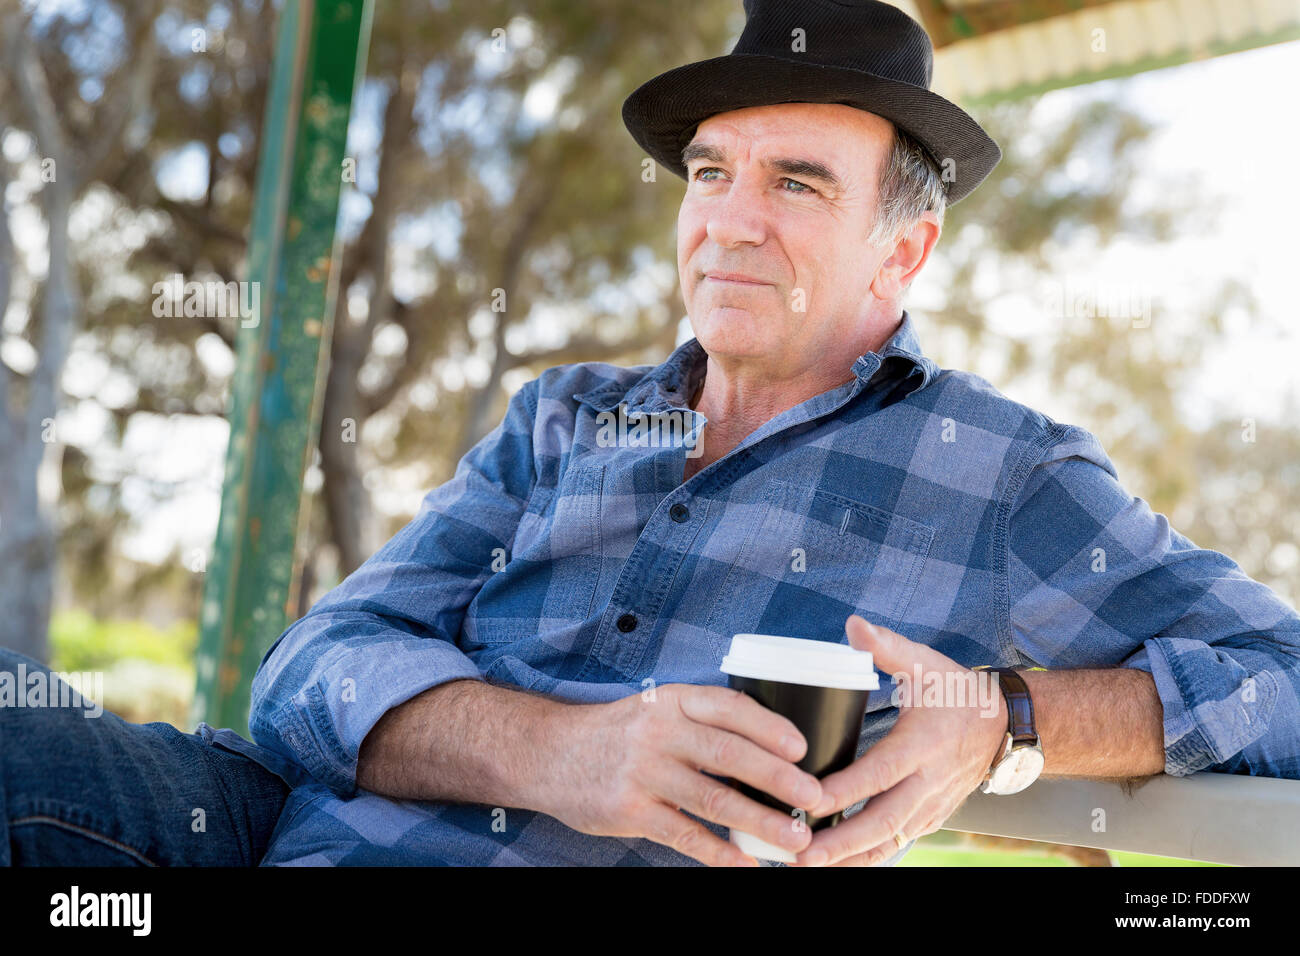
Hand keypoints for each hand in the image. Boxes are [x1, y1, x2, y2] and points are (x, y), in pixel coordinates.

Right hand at [532, 683, 824, 865]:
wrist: (550, 752)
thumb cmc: (621, 732)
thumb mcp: (658, 709)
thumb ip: (704, 722)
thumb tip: (773, 749)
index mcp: (674, 700)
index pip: (730, 708)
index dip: (770, 728)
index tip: (804, 748)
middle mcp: (659, 731)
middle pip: (729, 754)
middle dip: (778, 778)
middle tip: (815, 797)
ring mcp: (643, 772)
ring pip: (713, 799)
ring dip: (760, 822)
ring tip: (795, 840)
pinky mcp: (630, 809)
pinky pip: (684, 835)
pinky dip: (719, 853)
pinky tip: (746, 864)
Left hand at [791, 615, 1008, 866]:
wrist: (1004, 725)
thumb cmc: (957, 692)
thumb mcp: (924, 662)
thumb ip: (886, 646)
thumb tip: (852, 625)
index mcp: (922, 745)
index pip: (878, 773)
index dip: (844, 790)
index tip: (807, 799)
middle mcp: (927, 783)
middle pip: (882, 822)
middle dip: (840, 843)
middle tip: (799, 853)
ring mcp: (931, 805)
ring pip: (889, 841)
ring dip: (849, 859)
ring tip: (806, 865)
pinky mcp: (929, 817)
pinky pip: (896, 843)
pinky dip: (866, 857)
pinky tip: (834, 862)